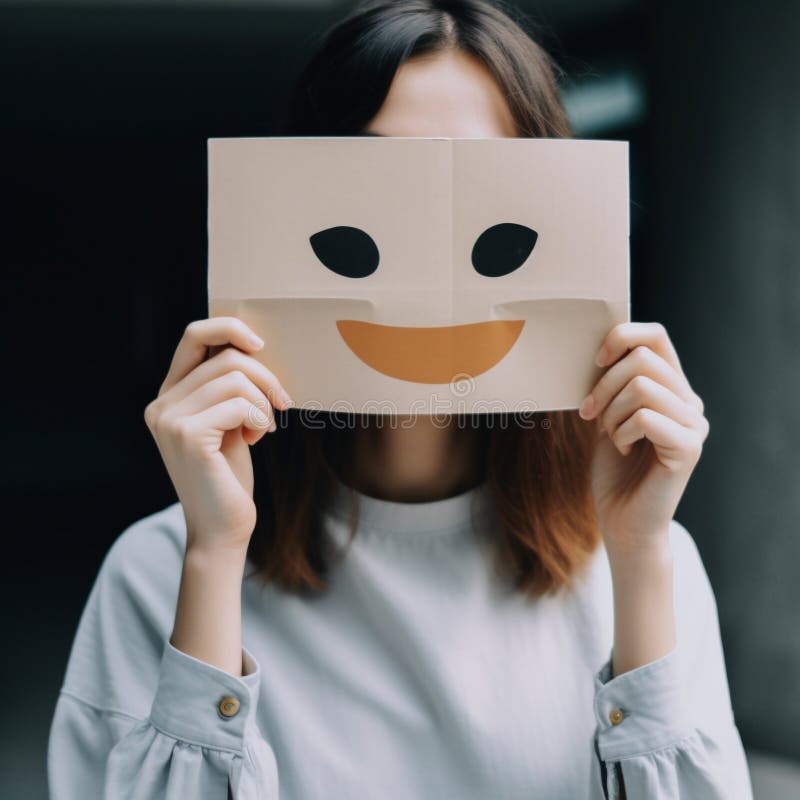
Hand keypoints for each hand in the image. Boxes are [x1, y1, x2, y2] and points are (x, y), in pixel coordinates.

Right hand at [144, 317, 292, 552]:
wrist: (222, 528)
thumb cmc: (229, 475)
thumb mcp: (228, 422)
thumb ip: (227, 387)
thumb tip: (251, 345)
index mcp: (169, 396)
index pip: (194, 335)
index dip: (230, 328)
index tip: (260, 345)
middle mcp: (161, 404)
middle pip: (225, 357)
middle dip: (264, 376)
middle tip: (282, 403)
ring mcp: (169, 419)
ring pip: (235, 378)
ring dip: (263, 402)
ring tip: (262, 428)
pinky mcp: (188, 435)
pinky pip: (239, 404)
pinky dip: (259, 418)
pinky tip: (255, 439)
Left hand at [578, 322, 708, 555]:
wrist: (621, 519)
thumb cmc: (612, 468)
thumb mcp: (606, 413)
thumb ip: (611, 381)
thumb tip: (597, 345)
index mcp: (672, 387)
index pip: (655, 335)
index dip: (621, 337)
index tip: (595, 361)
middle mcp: (690, 401)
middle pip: (642, 358)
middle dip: (603, 386)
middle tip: (590, 415)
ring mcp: (694, 424)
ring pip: (642, 386)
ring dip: (611, 413)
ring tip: (612, 437)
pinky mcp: (689, 447)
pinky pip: (646, 417)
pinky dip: (622, 432)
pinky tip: (624, 450)